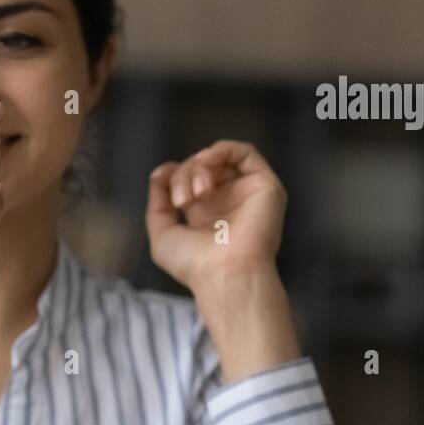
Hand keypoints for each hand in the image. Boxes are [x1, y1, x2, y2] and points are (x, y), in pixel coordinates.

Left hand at [147, 139, 300, 381]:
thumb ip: (158, 202)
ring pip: (218, 158)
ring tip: (195, 194)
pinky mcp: (265, 186)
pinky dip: (219, 150)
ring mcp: (247, 193)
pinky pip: (244, 152)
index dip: (172, 173)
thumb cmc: (194, 264)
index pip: (188, 179)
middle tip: (182, 202)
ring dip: (198, 167)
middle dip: (183, 175)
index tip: (161, 179)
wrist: (224, 274)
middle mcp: (229, 202)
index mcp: (207, 214)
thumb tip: (160, 172)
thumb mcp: (162, 232)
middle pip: (200, 167)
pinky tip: (205, 162)